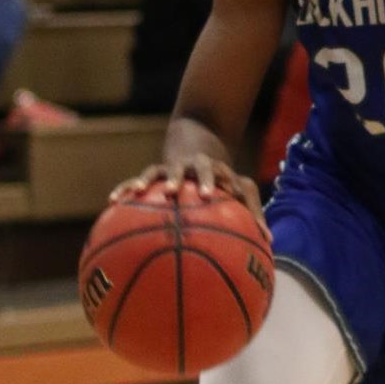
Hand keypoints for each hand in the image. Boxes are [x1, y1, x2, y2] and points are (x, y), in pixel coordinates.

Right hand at [111, 155, 263, 225]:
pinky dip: (127, 187)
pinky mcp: (156, 171)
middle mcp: (197, 167)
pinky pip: (139, 180)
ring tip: (139, 190)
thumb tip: (271, 242)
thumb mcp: (239, 191)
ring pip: (162, 170)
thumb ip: (253, 214)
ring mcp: (174, 167)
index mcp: (219, 172)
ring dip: (152, 179)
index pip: (226, 175)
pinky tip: (113, 199)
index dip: (227, 185)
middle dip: (192, 178)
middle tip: (187, 191)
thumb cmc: (222, 180)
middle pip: (196, 168)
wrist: (198, 141)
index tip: (224, 195)